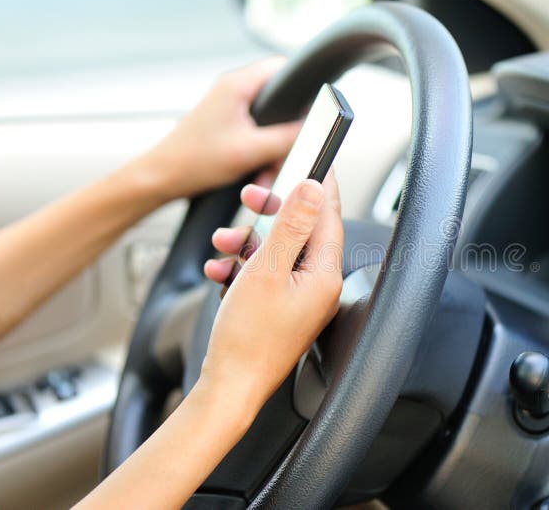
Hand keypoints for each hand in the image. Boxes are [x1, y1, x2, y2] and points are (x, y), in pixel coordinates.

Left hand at [141, 57, 300, 199]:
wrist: (162, 179)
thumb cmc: (192, 162)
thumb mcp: (249, 151)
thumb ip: (285, 138)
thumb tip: (314, 129)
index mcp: (236, 85)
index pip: (283, 67)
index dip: (303, 86)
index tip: (315, 109)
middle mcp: (233, 90)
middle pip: (281, 98)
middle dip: (289, 129)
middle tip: (287, 151)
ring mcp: (230, 107)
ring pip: (271, 120)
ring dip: (275, 146)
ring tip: (267, 169)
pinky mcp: (228, 124)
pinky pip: (258, 132)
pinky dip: (263, 151)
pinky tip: (258, 169)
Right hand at [198, 175, 342, 420]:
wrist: (229, 389)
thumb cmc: (248, 338)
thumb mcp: (267, 270)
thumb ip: (291, 225)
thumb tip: (313, 189)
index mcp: (324, 275)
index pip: (328, 217)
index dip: (318, 186)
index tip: (314, 159)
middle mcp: (317, 286)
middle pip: (300, 231)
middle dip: (270, 214)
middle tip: (250, 198)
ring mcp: (298, 299)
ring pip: (276, 252)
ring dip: (247, 242)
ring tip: (223, 246)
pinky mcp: (279, 308)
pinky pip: (264, 274)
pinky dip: (242, 267)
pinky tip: (220, 271)